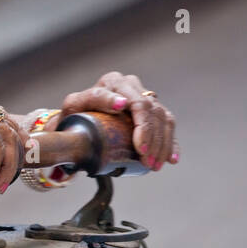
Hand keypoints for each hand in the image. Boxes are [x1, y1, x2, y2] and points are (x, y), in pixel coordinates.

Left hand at [50, 72, 178, 170]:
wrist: (78, 118)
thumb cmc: (75, 114)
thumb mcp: (74, 106)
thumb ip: (93, 100)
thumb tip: (121, 104)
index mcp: (113, 82)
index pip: (135, 102)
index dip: (142, 126)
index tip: (140, 147)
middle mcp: (130, 85)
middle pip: (151, 111)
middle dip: (152, 139)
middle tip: (147, 161)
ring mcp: (143, 95)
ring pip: (162, 117)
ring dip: (161, 144)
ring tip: (155, 165)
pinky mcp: (152, 109)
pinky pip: (167, 123)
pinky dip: (171, 143)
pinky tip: (172, 158)